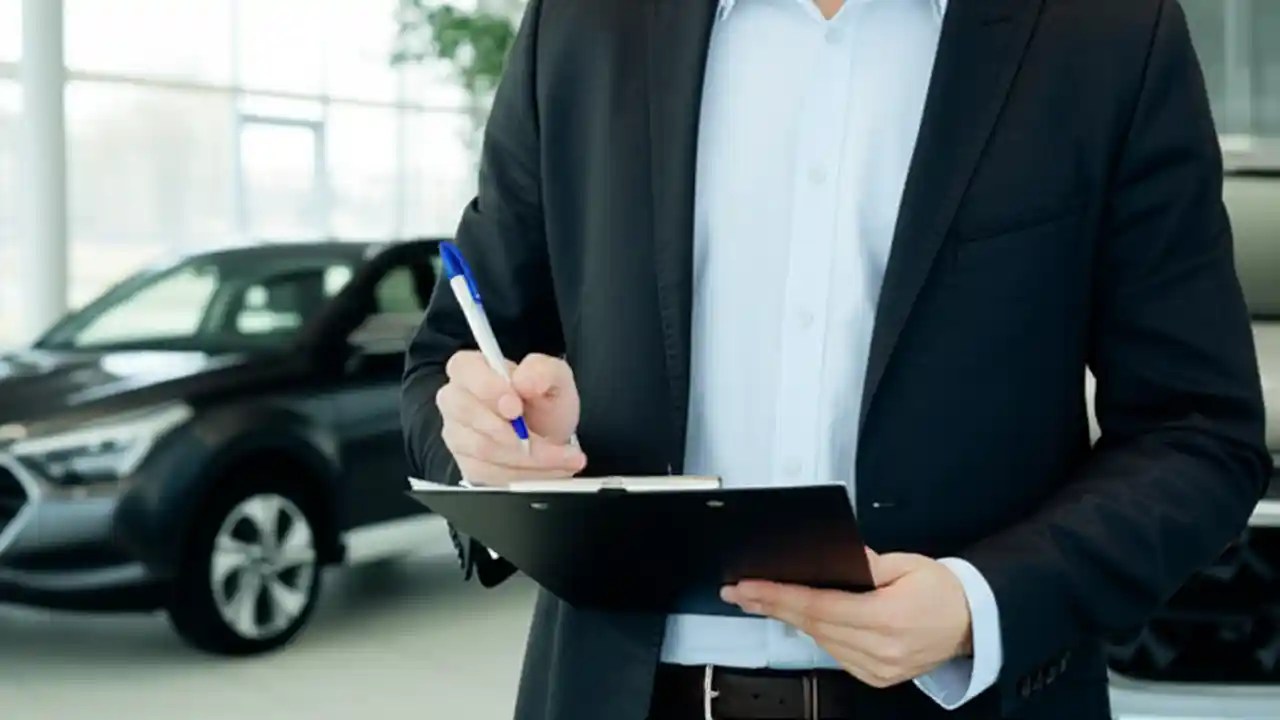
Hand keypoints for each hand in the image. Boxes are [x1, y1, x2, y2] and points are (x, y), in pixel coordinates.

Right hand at [436, 351, 585, 484]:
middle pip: (470, 414)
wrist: (550, 436)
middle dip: (513, 431)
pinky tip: (549, 470)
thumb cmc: (545, 404)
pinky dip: (525, 474)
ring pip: (484, 449)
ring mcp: (458, 435)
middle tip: (550, 440)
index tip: (517, 406)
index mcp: (472, 368)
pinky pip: (490, 474)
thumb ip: (543, 370)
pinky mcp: (467, 465)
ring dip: (528, 457)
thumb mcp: (556, 378)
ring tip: (562, 457)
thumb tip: (525, 380)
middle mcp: (457, 400)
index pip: (465, 370)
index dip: (488, 389)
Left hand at [721, 551, 972, 688]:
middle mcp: (880, 649)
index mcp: (886, 617)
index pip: (818, 605)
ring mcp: (879, 668)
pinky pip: (836, 654)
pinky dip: (818, 635)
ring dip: (791, 620)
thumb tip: (835, 555)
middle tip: (740, 593)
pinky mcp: (878, 677)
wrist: (974, 622)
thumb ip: (866, 562)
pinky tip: (802, 619)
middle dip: (771, 606)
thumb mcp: (906, 564)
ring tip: (763, 601)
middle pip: (812, 626)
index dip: (778, 595)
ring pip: (821, 642)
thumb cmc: (944, 591)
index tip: (749, 587)